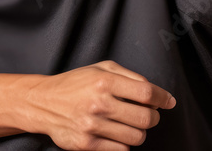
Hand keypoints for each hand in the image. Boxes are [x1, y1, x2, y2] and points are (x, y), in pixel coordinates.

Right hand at [24, 60, 175, 149]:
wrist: (43, 102)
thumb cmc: (76, 84)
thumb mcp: (101, 69)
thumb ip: (130, 77)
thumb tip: (159, 95)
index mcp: (104, 81)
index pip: (147, 93)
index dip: (163, 98)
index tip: (168, 102)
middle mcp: (99, 103)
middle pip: (146, 118)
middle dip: (153, 117)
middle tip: (148, 114)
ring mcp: (92, 126)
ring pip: (136, 137)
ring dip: (139, 131)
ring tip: (131, 124)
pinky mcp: (87, 144)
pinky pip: (121, 150)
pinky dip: (124, 143)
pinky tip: (117, 134)